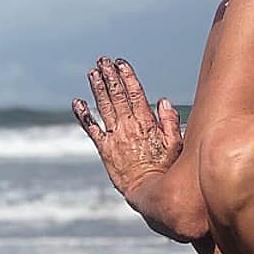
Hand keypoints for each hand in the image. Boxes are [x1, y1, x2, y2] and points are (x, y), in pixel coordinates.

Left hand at [71, 56, 182, 204]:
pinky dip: (84, 115)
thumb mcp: (176, 145)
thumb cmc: (167, 170)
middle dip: (110, 77)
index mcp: (146, 123)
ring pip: (104, 107)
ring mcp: (115, 137)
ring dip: (98, 89)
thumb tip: (163, 101)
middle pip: (117, 96)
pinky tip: (77, 102)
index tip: (121, 63)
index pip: (135, 94)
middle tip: (103, 61)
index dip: (128, 77)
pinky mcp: (104, 149)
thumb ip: (170, 123)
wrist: (149, 192)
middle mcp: (128, 127)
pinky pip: (91, 129)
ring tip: (92, 73)